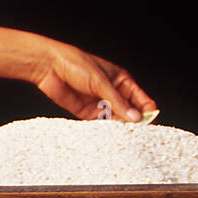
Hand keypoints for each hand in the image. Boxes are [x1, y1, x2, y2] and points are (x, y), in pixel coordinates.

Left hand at [31, 37, 157, 121]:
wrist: (48, 66)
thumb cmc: (75, 63)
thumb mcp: (100, 81)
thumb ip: (117, 101)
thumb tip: (135, 117)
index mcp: (121, 81)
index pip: (141, 99)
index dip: (148, 111)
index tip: (149, 122)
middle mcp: (112, 93)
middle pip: (129, 112)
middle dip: (134, 122)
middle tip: (137, 132)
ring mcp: (99, 103)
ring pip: (115, 120)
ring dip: (120, 127)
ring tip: (123, 134)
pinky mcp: (86, 112)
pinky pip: (99, 124)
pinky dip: (105, 129)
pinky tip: (108, 133)